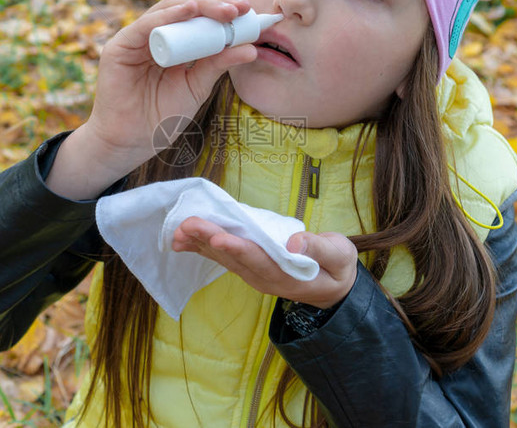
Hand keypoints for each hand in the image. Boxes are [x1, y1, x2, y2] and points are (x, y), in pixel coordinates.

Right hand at [46, 0, 257, 199]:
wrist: (131, 143)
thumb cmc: (162, 117)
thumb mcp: (197, 87)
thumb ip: (218, 65)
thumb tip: (251, 49)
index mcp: (172, 42)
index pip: (198, 16)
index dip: (223, 8)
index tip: (248, 10)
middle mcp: (154, 35)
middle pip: (186, 7)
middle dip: (216, 3)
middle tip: (241, 8)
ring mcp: (136, 38)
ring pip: (168, 9)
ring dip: (199, 6)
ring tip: (225, 10)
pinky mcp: (120, 46)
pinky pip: (145, 25)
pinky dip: (168, 16)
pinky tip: (190, 10)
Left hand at [171, 216, 358, 308]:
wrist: (333, 289)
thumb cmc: (337, 268)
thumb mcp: (339, 256)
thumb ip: (319, 248)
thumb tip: (296, 242)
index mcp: (286, 274)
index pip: (258, 259)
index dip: (238, 248)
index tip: (218, 238)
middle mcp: (264, 277)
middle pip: (233, 258)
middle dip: (208, 240)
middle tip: (185, 226)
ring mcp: (255, 275)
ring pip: (224, 259)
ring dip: (199, 244)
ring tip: (177, 232)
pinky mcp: (250, 268)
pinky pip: (224, 258)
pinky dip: (203, 247)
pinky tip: (184, 239)